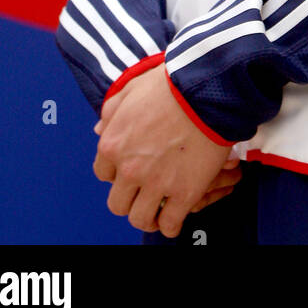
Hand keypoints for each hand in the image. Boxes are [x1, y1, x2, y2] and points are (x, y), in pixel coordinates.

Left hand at [92, 65, 235, 235]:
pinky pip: (170, 225)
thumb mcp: (133, 87)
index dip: (118, 171)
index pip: (103, 173)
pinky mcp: (184, 193)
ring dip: (148, 215)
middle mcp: (129, 168)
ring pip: (140, 219)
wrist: (208, 89)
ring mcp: (156, 184)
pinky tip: (177, 213)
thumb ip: (112, 109)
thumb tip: (100, 128)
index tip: (132, 169)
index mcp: (113, 143)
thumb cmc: (172, 83)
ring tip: (160, 207)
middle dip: (130, 198)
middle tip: (145, 190)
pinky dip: (171, 224)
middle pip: (117, 203)